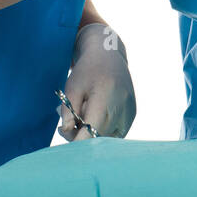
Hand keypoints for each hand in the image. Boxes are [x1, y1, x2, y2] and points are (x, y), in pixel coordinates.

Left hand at [60, 23, 135, 140]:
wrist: (108, 55)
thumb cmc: (86, 71)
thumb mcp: (71, 89)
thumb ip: (68, 113)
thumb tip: (67, 133)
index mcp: (106, 97)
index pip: (91, 132)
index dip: (76, 141)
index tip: (63, 136)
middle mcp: (122, 106)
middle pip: (99, 138)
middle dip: (81, 138)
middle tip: (68, 125)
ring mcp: (130, 111)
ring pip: (108, 138)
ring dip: (93, 136)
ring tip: (84, 117)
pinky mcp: (132, 114)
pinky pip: (116, 133)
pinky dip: (103, 131)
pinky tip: (96, 117)